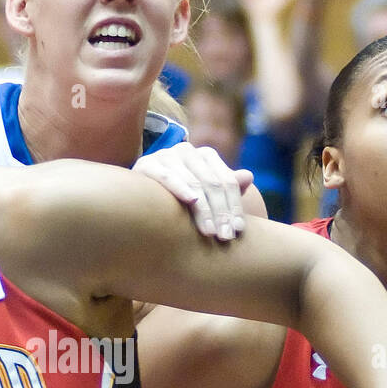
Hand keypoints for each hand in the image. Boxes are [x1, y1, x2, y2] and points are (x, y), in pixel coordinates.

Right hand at [133, 142, 252, 240]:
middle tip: (225, 236)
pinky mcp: (147, 164)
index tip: (238, 230)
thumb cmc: (178, 197)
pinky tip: (191, 201)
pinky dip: (180, 187)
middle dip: (221, 212)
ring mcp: (167, 155)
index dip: (234, 206)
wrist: (137, 195)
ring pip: (194, 183)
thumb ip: (226, 187)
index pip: (226, 181)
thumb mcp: (205, 194)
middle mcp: (187, 150)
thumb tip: (248, 176)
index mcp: (206, 155)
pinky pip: (167, 176)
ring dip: (204, 209)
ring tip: (210, 231)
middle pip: (212, 184)